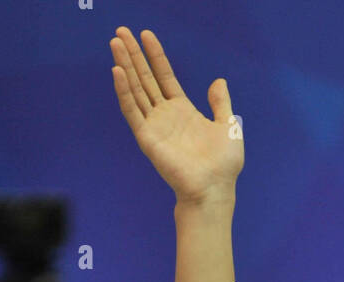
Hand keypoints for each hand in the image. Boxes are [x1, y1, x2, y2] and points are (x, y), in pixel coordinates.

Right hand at [109, 27, 243, 204]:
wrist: (214, 189)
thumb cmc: (224, 165)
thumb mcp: (227, 127)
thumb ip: (220, 104)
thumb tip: (219, 81)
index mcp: (183, 111)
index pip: (164, 76)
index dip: (156, 56)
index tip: (146, 34)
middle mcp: (165, 115)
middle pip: (145, 78)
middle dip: (134, 55)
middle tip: (121, 31)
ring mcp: (154, 125)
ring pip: (135, 89)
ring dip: (124, 66)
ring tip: (115, 43)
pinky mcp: (147, 138)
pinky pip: (132, 110)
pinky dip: (124, 91)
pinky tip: (118, 71)